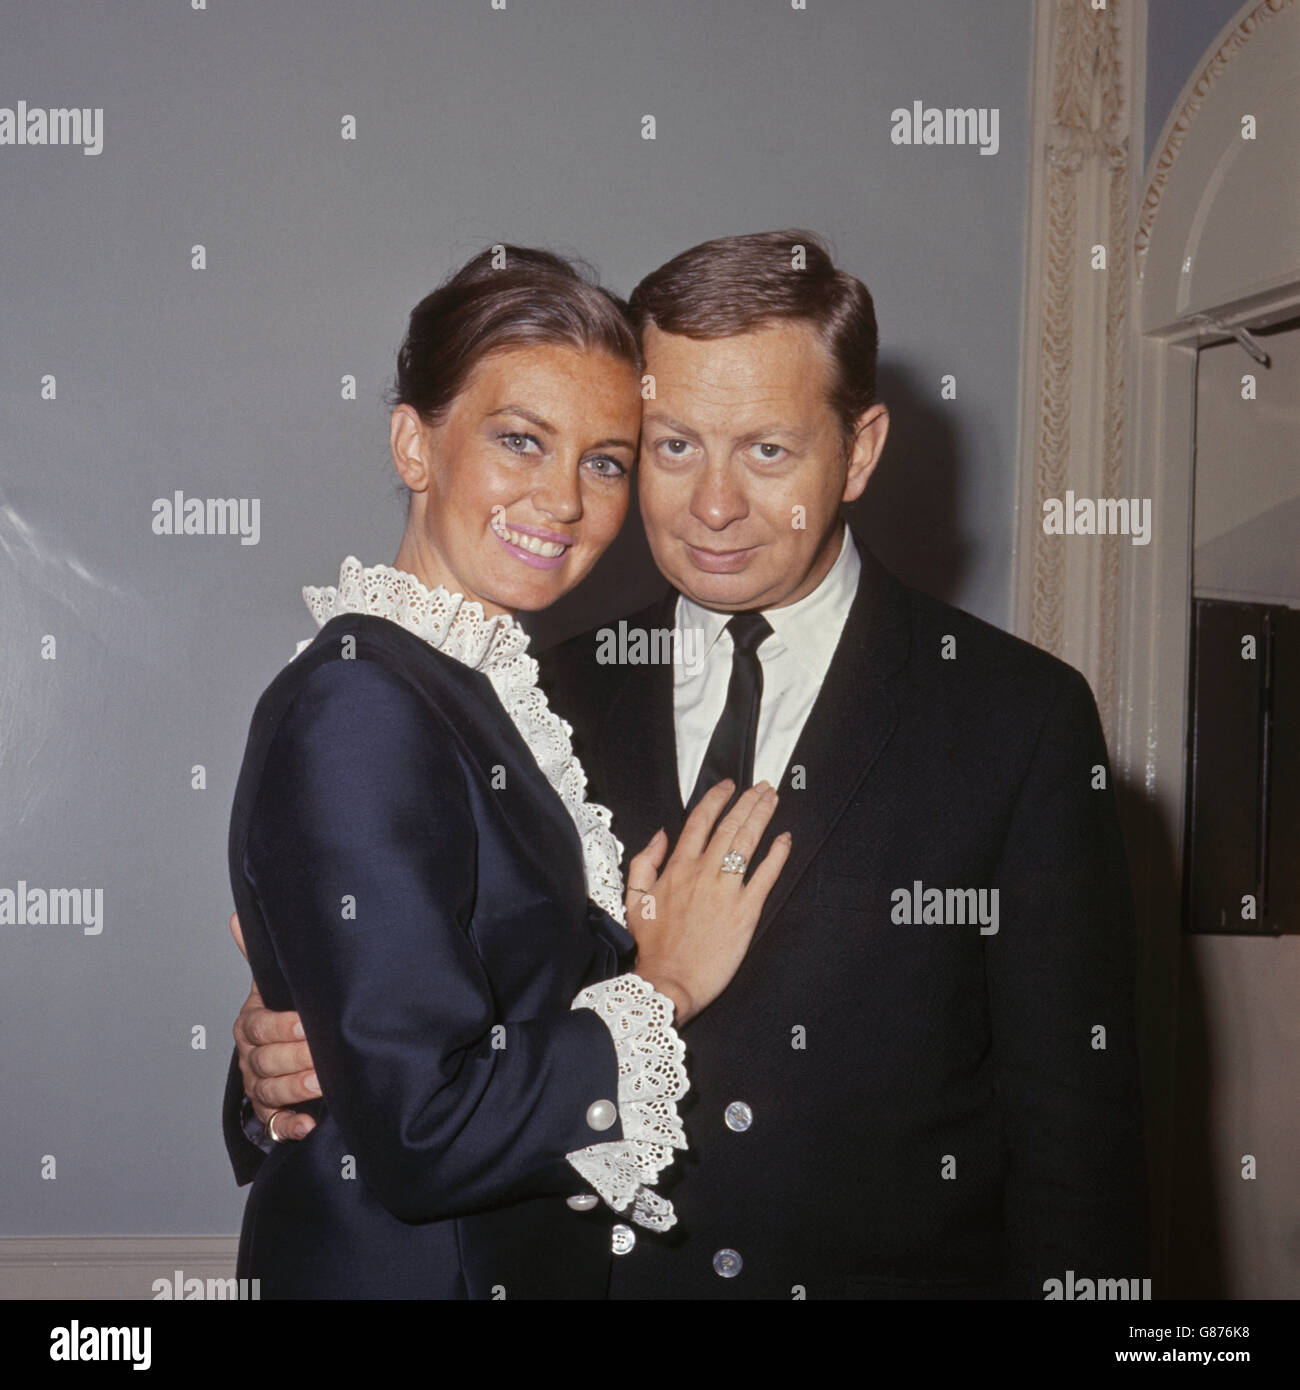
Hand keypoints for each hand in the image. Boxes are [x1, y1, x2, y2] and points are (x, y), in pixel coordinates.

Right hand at [229, 912, 318, 1139]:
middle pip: (264, 1061)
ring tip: (321, 1082)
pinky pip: (277, 1126)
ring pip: (269, 1092)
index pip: (258, 1026)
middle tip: (320, 1055)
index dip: (281, 1026)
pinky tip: (308, 1123)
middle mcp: (252, 1057)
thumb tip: (236, 917)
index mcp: (252, 1024)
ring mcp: (260, 1087)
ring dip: (295, 1088)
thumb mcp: (276, 984)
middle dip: (294, 1058)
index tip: (306, 1024)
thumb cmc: (286, 1011)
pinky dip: (291, 1127)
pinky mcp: (273, 1115)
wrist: (291, 1050)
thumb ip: (259, 954)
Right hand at [623, 781, 790, 1024]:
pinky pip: (765, 876)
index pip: (700, 821)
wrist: (668, 981)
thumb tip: (660, 835)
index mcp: (677, 868)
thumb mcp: (634, 899)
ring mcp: (726, 890)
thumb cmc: (651, 946)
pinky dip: (777, 855)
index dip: (716, 799)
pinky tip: (785, 840)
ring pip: (747, 843)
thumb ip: (645, 862)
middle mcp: (703, 872)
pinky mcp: (745, 911)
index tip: (729, 785)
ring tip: (773, 800)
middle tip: (763, 786)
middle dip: (748, 801)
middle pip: (729, 826)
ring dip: (762, 817)